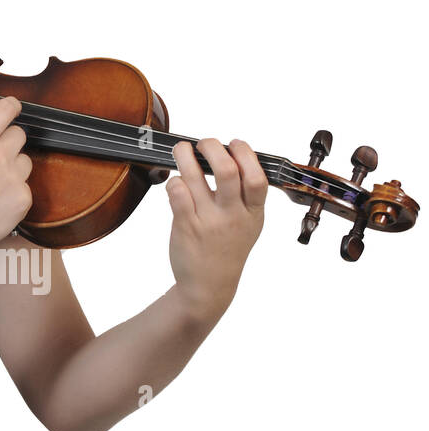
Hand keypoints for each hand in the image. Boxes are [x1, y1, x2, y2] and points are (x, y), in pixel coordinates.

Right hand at [0, 94, 32, 251]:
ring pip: (25, 161)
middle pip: (19, 135)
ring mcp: (13, 178)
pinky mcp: (23, 197)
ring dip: (15, 169)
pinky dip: (15, 193)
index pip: (3, 111)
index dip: (12, 105)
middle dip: (11, 143)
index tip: (15, 106)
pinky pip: (25, 187)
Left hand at [166, 138, 267, 319]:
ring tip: (182, 150)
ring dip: (185, 155)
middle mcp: (233, 216)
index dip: (245, 153)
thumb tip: (233, 155)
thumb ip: (247, 195)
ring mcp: (208, 222)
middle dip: (212, 146)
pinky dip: (174, 180)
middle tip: (204, 144)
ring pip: (195, 176)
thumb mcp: (250, 224)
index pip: (257, 177)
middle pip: (226, 170)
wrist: (208, 287)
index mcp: (253, 213)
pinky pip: (177, 193)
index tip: (233, 144)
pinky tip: (176, 182)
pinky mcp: (185, 226)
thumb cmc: (228, 249)